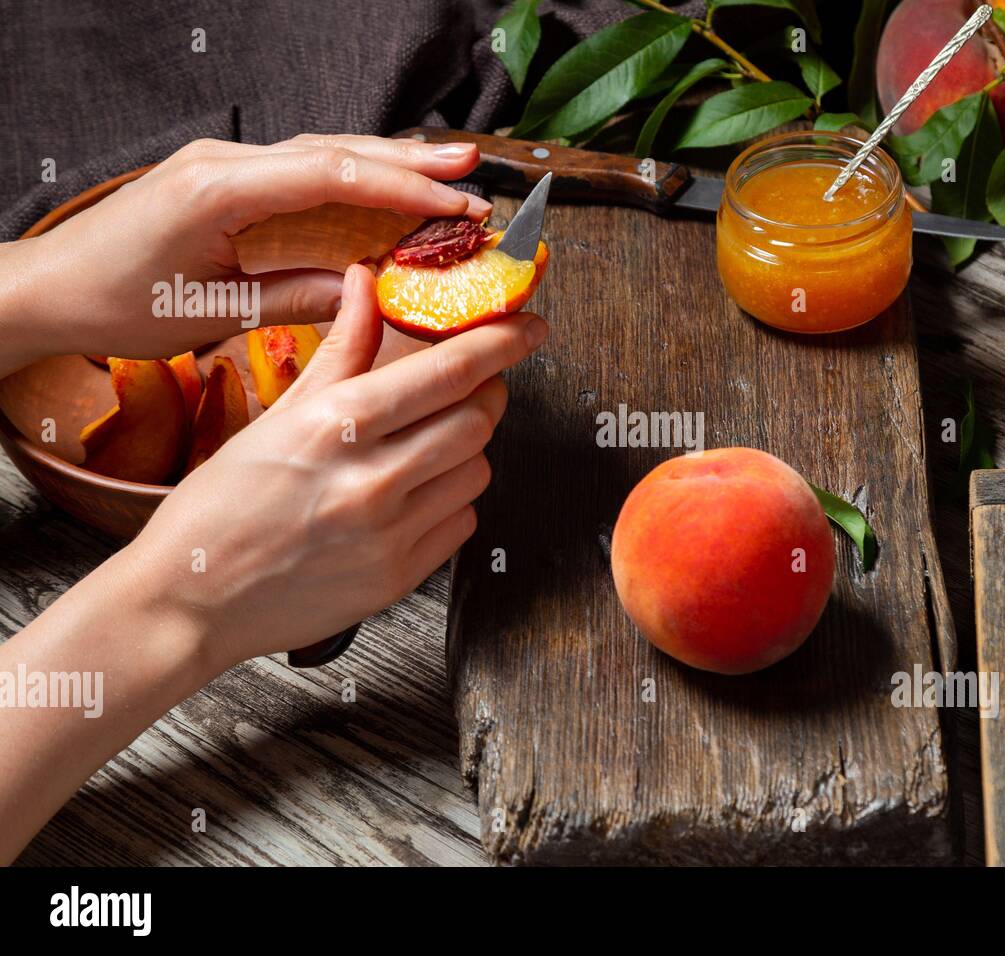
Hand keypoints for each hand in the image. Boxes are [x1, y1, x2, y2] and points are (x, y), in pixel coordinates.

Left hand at [5, 134, 488, 368]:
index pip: (329, 174)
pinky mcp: (225, 177)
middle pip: (334, 148)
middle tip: (473, 171)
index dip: (401, 186)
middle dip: (409, 160)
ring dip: (386, 162)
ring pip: (321, 153)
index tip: (455, 204)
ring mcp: (224, 164)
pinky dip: (351, 178)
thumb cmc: (117, 304)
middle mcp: (225, 161)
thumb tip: (364, 290)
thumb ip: (293, 295)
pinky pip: (300, 171)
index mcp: (220, 189)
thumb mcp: (211, 313)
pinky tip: (386, 188)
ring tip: (450, 173)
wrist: (51, 288)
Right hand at [123, 263, 546, 668]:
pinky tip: (413, 494)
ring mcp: (390, 534)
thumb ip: (340, 348)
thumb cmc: (222, 506)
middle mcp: (370, 479)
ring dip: (465, 450)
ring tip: (425, 446)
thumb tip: (368, 281)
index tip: (529, 327)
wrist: (191, 599)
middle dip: (485, 394)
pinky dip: (451, 499)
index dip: (502, 342)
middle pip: (478, 419)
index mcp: (336, 425)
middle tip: (470, 387)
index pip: (450, 371)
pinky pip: (461, 522)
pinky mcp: (400, 577)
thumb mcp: (277, 415)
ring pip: (477, 470)